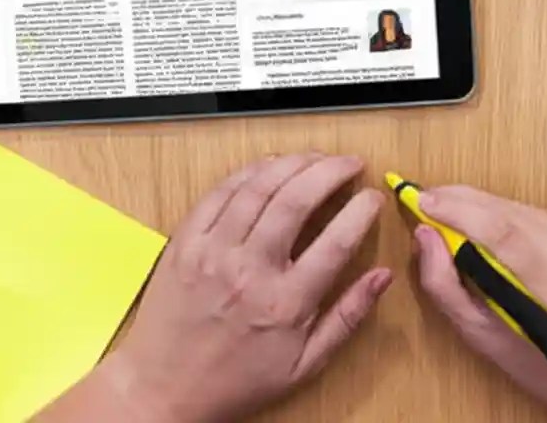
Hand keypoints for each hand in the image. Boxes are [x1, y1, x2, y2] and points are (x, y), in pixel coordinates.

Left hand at [39, 153, 391, 422]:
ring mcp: (214, 253)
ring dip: (292, 163)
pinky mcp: (185, 243)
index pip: (336, 241)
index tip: (373, 197)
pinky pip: (219, 194)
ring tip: (315, 157)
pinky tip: (268, 167)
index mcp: (285, 304)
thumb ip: (347, 317)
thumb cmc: (235, 381)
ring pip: (258, 188)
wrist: (164, 389)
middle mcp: (250, 272)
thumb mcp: (304, 364)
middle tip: (350, 163)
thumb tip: (382, 277)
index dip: (361, 211)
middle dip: (331, 171)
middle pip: (297, 200)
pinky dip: (248, 173)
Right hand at [414, 186, 546, 422]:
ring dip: (480, 206)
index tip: (420, 200)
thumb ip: (447, 287)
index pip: (496, 228)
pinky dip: (505, 216)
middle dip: (459, 200)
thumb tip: (425, 238)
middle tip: (424, 201)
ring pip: (519, 206)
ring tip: (447, 215)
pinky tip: (485, 228)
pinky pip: (536, 214)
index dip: (454, 208)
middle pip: (505, 208)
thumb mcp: (487, 340)